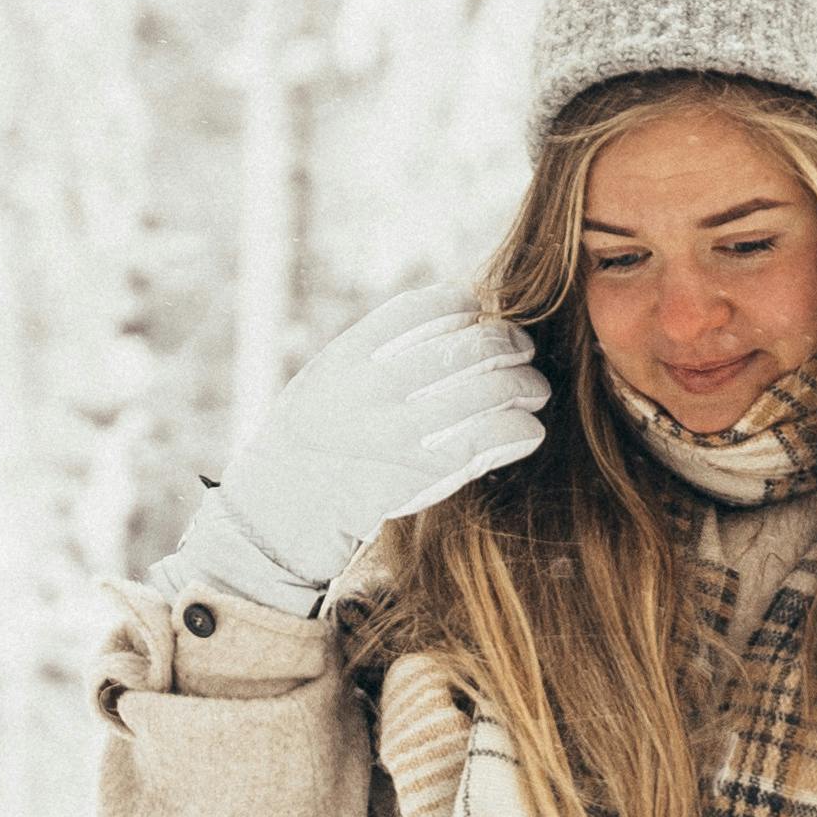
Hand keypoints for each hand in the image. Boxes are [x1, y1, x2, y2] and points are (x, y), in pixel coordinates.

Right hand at [183, 281, 547, 605]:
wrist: (280, 514)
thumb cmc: (310, 444)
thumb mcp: (324, 381)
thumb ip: (374, 352)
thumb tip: (448, 322)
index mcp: (348, 356)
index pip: (422, 308)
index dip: (462, 301)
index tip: (479, 307)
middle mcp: (373, 386)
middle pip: (467, 344)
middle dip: (509, 341)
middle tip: (524, 350)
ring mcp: (397, 431)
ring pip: (489, 389)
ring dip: (526, 385)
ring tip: (535, 390)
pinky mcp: (420, 474)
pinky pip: (489, 440)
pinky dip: (520, 430)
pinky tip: (530, 430)